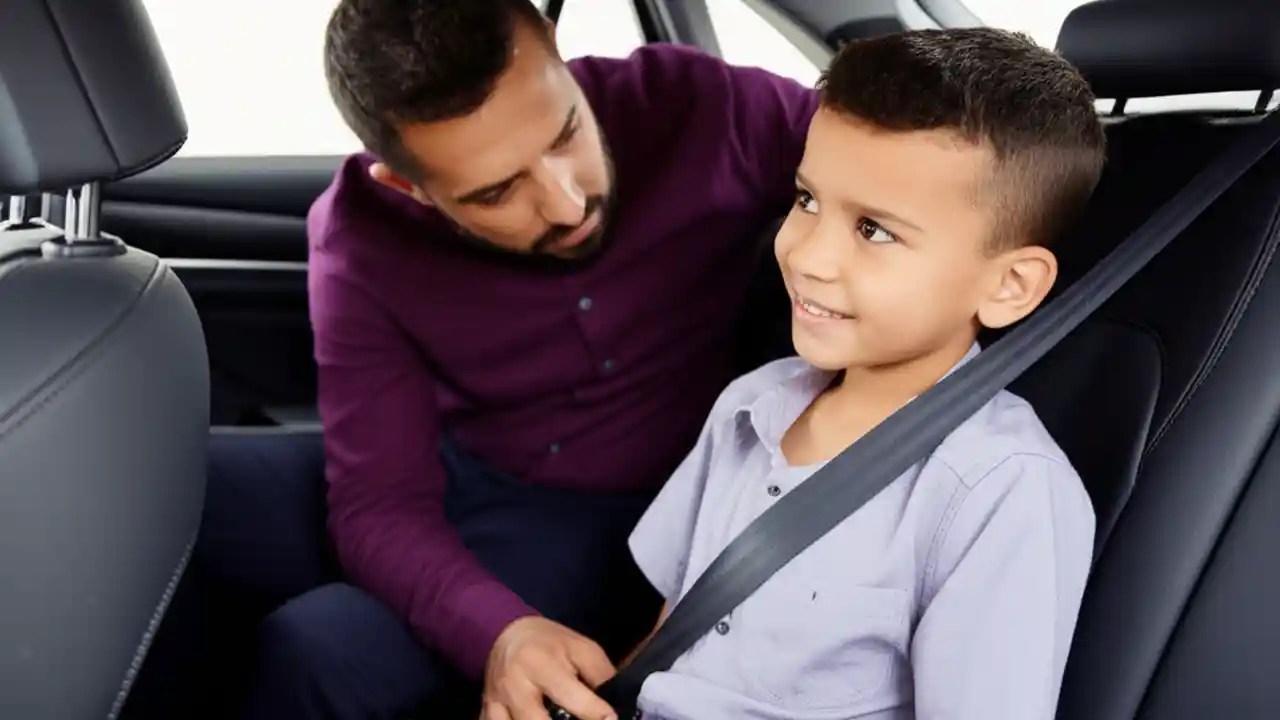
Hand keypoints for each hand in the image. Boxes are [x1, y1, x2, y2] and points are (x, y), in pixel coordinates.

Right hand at [480, 616, 616, 719]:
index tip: (610, 719)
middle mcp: (515, 686)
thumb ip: (601, 675)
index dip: (594, 712)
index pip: (570, 696)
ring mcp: (496, 702)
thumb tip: (618, 703)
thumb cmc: (550, 643)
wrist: (505, 634)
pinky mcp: (486, 712)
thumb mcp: (581, 648)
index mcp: (542, 665)